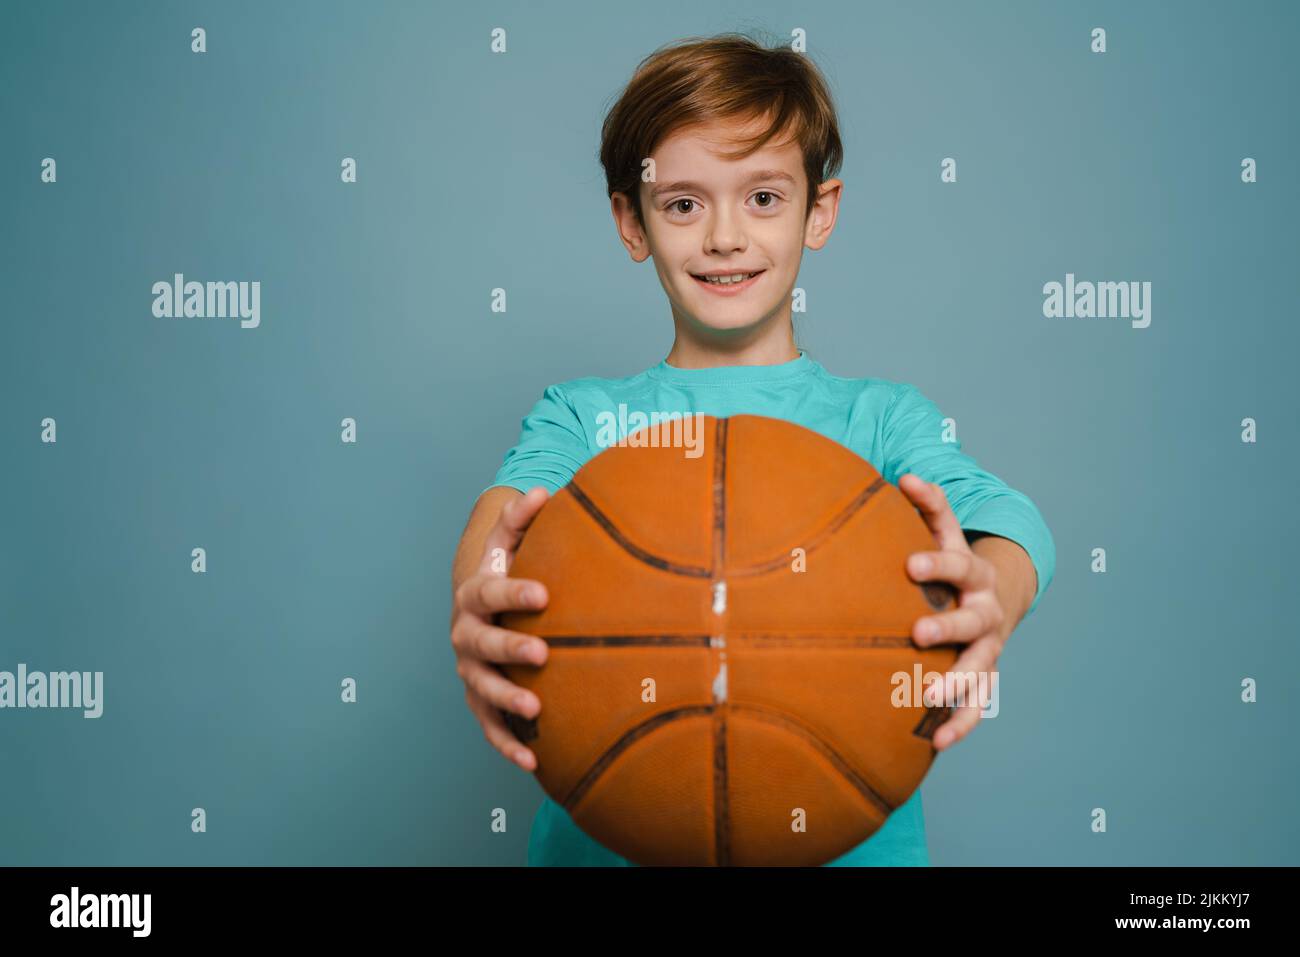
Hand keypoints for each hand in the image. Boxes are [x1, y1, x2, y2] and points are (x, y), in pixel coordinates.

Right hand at [450, 486, 551, 770]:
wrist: (482, 612)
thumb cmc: (507, 575)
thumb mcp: (508, 545)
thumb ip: (520, 519)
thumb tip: (541, 491)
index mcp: (474, 595)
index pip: (490, 592)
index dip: (514, 592)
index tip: (544, 592)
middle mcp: (465, 634)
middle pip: (482, 644)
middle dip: (509, 648)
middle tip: (542, 652)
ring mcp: (470, 672)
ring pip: (482, 689)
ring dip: (506, 699)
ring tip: (535, 707)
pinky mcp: (480, 703)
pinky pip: (490, 727)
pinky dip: (508, 744)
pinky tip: (534, 762)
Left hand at [897, 474, 1007, 751]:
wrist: (1000, 596)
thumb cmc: (956, 563)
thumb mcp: (946, 533)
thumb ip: (929, 507)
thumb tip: (904, 476)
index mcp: (974, 572)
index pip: (957, 563)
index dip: (936, 564)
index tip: (909, 565)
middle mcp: (986, 612)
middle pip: (971, 621)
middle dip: (946, 628)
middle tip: (916, 633)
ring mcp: (989, 648)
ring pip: (978, 669)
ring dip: (954, 684)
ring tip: (925, 698)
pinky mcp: (985, 677)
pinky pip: (977, 706)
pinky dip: (960, 724)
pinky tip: (935, 742)